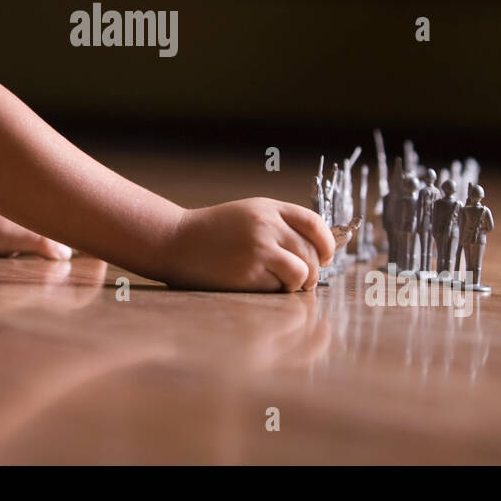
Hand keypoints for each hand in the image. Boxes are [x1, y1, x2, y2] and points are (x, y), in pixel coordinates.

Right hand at [150, 198, 335, 291]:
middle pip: (312, 253)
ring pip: (302, 273)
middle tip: (302, 281)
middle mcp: (267, 224)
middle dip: (312, 272)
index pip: (315, 224)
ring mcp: (258, 248)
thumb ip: (280, 226)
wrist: (174, 241)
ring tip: (281, 285)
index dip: (326, 244)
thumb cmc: (213, 234)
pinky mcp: (249, 273)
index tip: (325, 257)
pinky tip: (256, 286)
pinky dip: (275, 292)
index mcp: (269, 208)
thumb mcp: (249, 215)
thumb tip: (318, 254)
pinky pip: (279, 288)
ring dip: (297, 284)